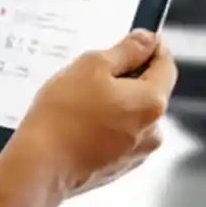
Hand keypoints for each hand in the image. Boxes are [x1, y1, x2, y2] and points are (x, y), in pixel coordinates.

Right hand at [9, 30, 177, 196]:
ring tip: (80, 101)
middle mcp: (152, 131)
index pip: (166, 65)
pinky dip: (105, 125)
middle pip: (149, 91)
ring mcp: (136, 153)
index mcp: (152, 103)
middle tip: (93, 73)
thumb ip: (126, 50)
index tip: (137, 40)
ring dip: (114, 102)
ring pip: (132, 114)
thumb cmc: (63, 116)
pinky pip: (119, 135)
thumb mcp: (93, 65)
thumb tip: (147, 41)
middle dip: (127, 78)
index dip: (151, 47)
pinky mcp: (118, 166)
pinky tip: (79, 123)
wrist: (40, 166)